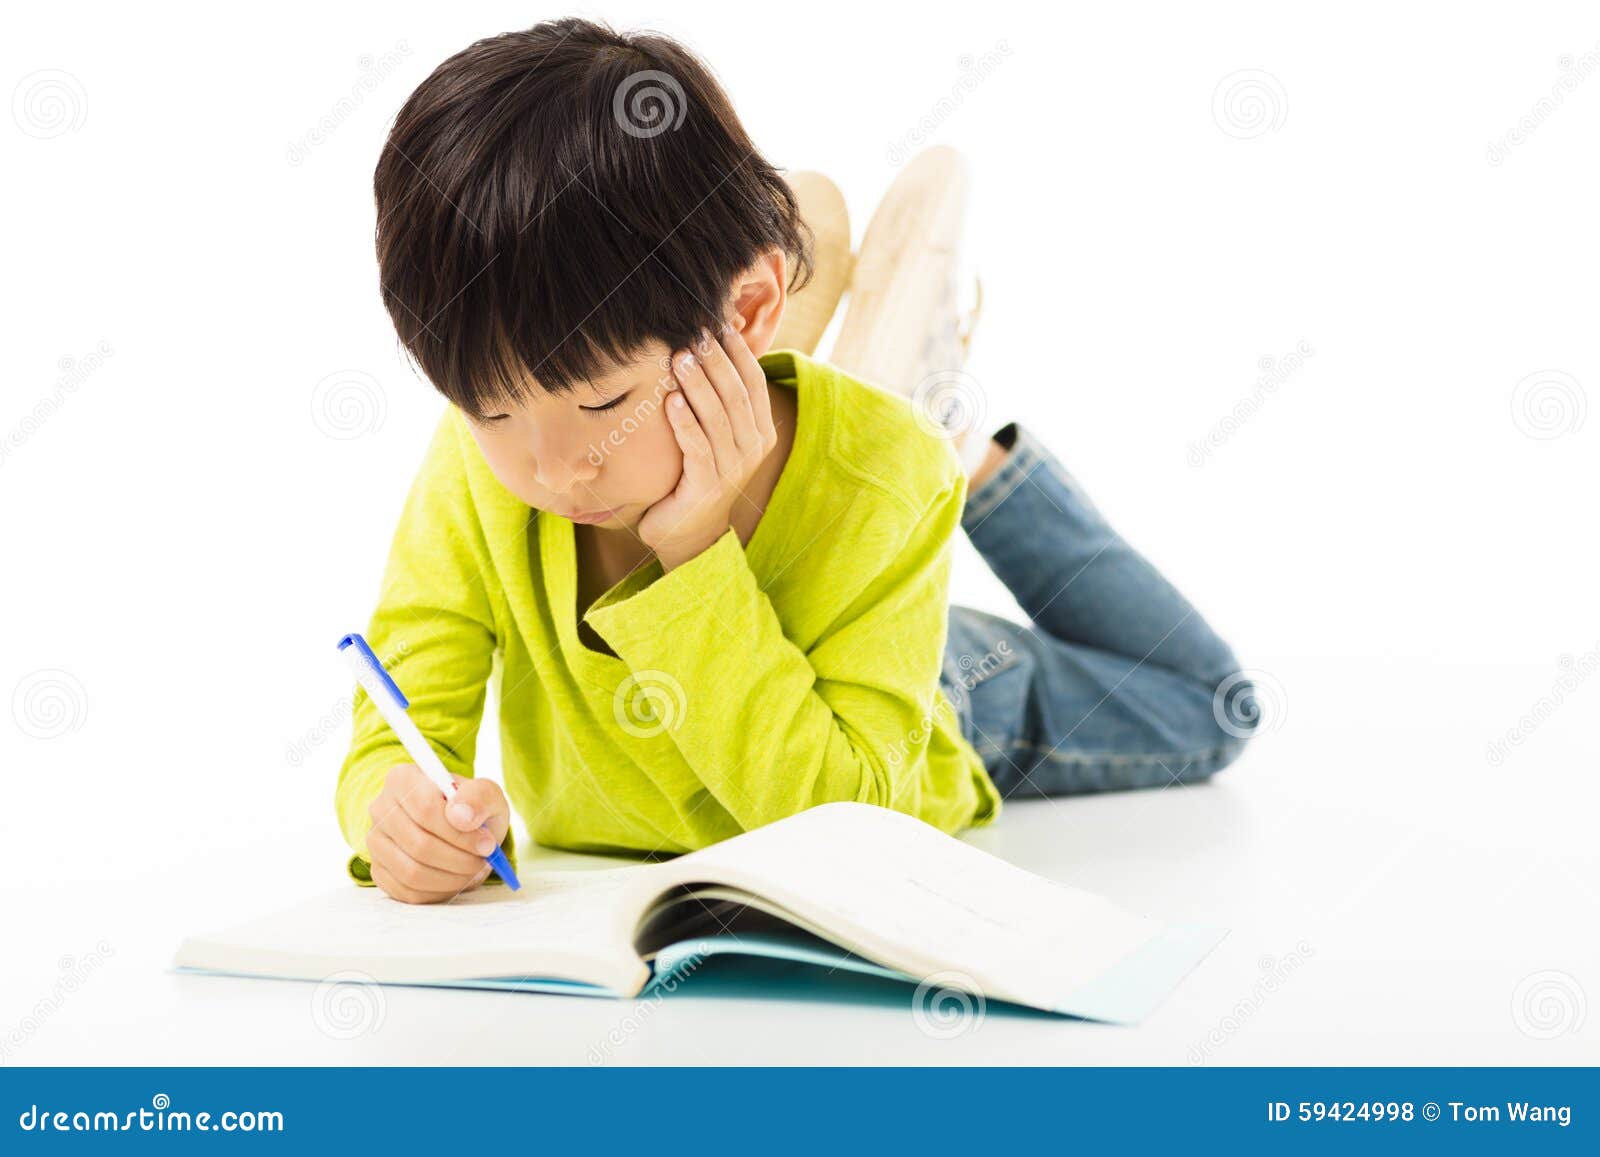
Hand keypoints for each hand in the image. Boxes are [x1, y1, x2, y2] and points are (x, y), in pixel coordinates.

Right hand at [365, 764, 510, 903]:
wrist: (457, 825)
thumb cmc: (470, 807)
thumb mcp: (486, 794)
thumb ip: (479, 797)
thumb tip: (461, 816)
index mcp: (402, 779)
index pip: (426, 810)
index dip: (460, 834)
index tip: (487, 844)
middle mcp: (381, 809)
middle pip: (419, 845)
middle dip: (459, 859)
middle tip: (484, 861)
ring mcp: (376, 842)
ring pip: (412, 872)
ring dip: (451, 878)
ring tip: (473, 871)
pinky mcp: (379, 870)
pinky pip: (406, 891)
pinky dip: (438, 892)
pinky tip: (456, 880)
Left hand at [638, 323, 778, 570]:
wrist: (686, 533)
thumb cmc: (695, 474)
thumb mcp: (714, 434)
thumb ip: (718, 399)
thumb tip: (709, 345)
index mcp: (760, 432)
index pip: (754, 383)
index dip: (739, 352)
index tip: (718, 323)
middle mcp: (752, 450)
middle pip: (737, 396)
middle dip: (716, 361)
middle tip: (695, 332)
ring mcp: (732, 470)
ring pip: (718, 419)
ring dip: (699, 385)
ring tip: (680, 357)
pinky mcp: (707, 488)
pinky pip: (698, 449)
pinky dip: (686, 423)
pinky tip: (671, 401)